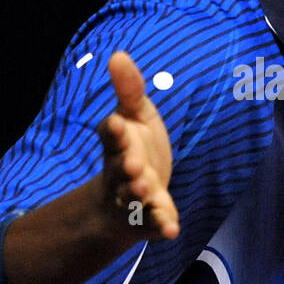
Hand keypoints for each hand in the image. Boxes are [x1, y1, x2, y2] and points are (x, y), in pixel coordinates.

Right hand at [95, 50, 179, 241]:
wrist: (133, 196)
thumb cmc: (135, 149)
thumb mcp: (136, 116)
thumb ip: (129, 90)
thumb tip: (118, 54)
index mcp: (118, 143)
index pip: (111, 135)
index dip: (114, 131)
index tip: (117, 123)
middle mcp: (122, 171)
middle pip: (120, 169)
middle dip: (125, 167)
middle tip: (133, 164)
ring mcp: (134, 197)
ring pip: (134, 197)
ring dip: (139, 193)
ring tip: (144, 188)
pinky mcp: (150, 218)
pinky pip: (154, 223)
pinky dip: (161, 226)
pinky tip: (172, 229)